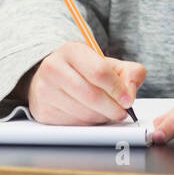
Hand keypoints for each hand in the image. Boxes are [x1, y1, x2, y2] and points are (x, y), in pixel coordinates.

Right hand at [26, 42, 146, 125]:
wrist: (55, 77)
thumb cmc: (86, 71)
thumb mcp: (110, 64)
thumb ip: (130, 73)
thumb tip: (129, 94)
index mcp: (72, 50)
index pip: (99, 72)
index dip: (118, 90)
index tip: (128, 100)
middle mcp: (53, 67)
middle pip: (92, 96)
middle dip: (113, 108)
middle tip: (122, 112)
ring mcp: (45, 90)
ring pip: (83, 113)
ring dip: (102, 117)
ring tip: (106, 111)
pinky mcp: (43, 110)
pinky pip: (74, 124)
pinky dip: (88, 123)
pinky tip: (91, 114)